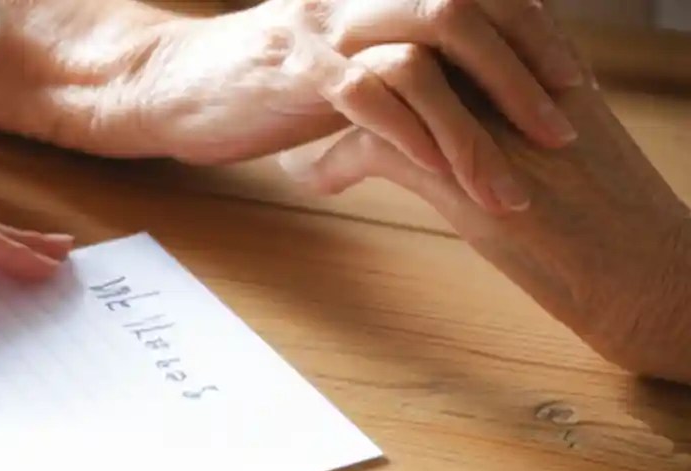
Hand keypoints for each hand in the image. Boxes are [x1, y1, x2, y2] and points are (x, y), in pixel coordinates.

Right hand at [135, 0, 581, 212]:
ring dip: (476, 126)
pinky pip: (367, 95)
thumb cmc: (262, 84)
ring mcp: (325, 30)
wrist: (171, 85)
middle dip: (523, 72)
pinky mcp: (292, 71)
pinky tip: (436, 174)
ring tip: (506, 185)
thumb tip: (468, 94)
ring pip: (423, 57)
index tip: (568, 85)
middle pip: (465, 12)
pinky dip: (411, 136)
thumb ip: (399, 63)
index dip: (533, 32)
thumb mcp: (342, 61)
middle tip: (559, 132)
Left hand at [277, 74, 690, 381]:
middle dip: (338, 71)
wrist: (641, 270)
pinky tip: (310, 181)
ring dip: (318, 117)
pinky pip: (367, 145)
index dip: (382, 48)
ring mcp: (476, 116)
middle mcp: (498, 76)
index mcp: (525, 62)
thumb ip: (509, 114)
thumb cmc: (607, 217)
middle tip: (294, 97)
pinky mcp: (457, 168)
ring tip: (289, 143)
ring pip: (372, 85)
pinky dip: (328, 164)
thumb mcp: (554, 144)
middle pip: (395, 43)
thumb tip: (460, 118)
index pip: (435, 30)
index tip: (342, 70)